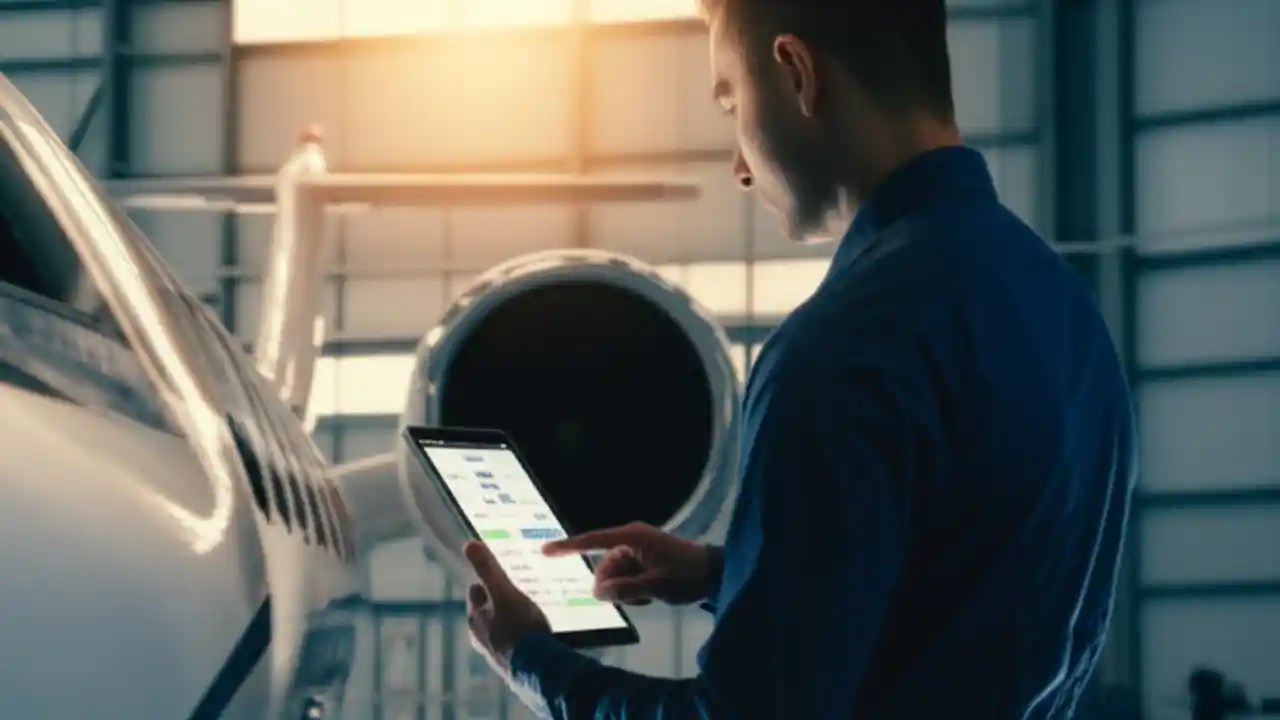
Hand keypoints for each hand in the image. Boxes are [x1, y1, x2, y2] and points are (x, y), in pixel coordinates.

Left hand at [463, 541, 550, 671]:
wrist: (538, 671)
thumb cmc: (520, 628)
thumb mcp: (505, 591)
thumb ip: (488, 569)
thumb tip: (469, 544)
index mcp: (475, 618)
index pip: (475, 591)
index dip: (487, 582)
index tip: (500, 577)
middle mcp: (480, 638)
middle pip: (486, 612)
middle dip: (497, 604)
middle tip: (516, 594)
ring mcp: (495, 653)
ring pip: (499, 630)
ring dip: (509, 622)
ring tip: (527, 615)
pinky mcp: (511, 665)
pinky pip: (513, 645)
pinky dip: (520, 638)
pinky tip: (533, 637)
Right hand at [543, 522, 720, 605]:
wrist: (713, 573)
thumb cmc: (686, 575)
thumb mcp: (656, 587)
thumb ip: (625, 590)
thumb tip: (598, 592)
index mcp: (632, 537)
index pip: (592, 540)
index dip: (567, 546)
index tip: (544, 551)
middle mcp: (630, 539)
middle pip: (603, 567)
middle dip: (613, 586)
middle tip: (637, 598)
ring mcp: (636, 549)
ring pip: (612, 575)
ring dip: (623, 590)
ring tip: (647, 597)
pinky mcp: (641, 559)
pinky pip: (623, 576)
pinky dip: (631, 588)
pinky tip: (649, 595)